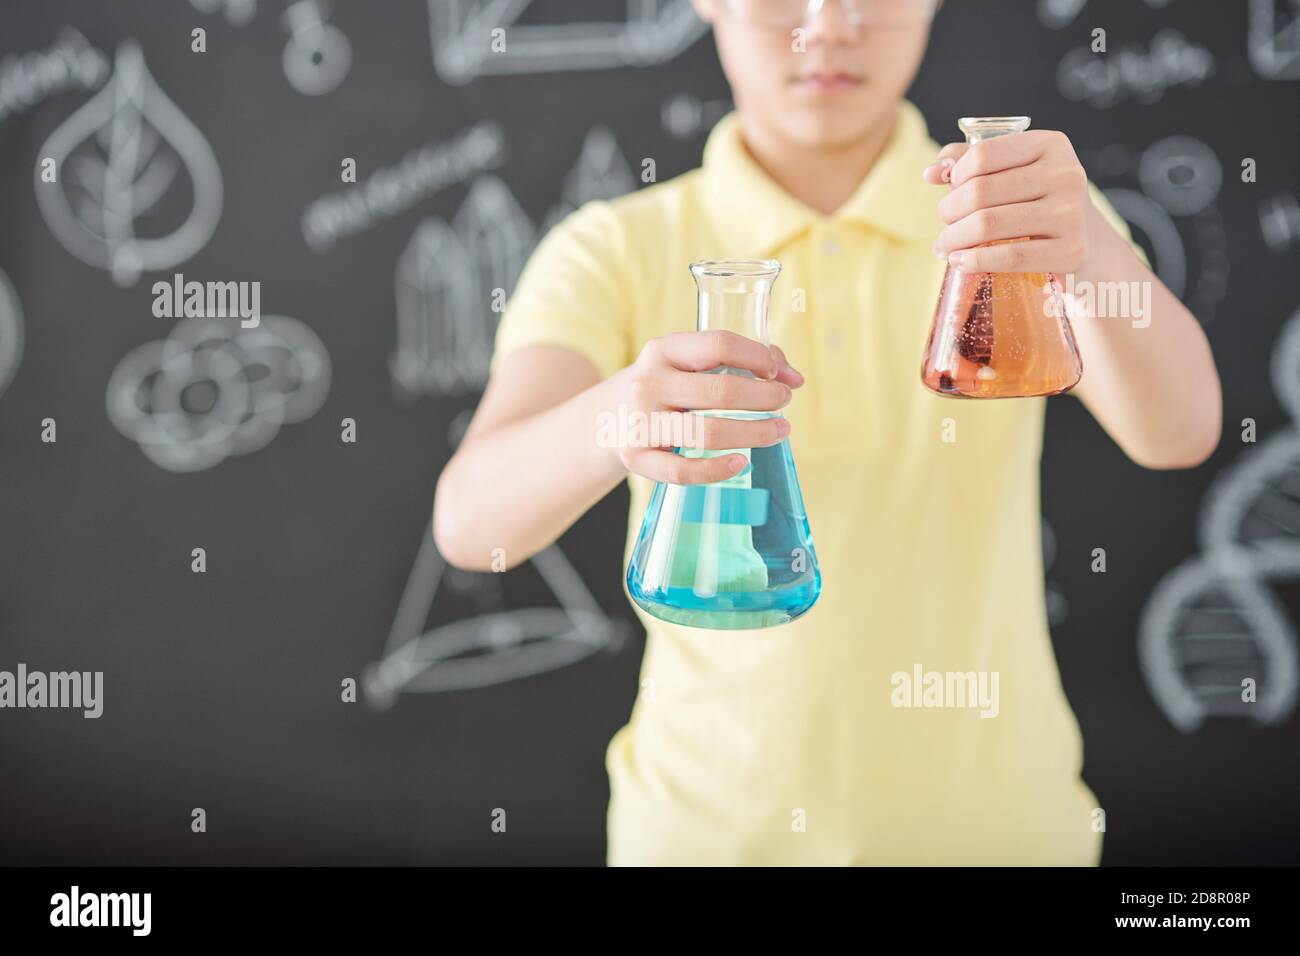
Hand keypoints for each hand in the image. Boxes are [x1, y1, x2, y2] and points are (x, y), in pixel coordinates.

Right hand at [615, 331, 802, 483]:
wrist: (606, 418)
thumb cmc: (666, 387)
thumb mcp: (688, 363)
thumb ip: (740, 360)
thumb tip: (794, 377)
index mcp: (662, 350)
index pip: (718, 344)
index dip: (757, 357)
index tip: (778, 372)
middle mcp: (647, 383)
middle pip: (720, 391)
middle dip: (764, 397)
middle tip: (785, 402)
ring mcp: (639, 422)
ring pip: (707, 432)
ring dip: (754, 432)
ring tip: (779, 431)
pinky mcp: (636, 458)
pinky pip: (682, 471)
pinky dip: (716, 469)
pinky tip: (741, 462)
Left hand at [922, 130, 1095, 274]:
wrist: (1090, 246)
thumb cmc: (1040, 204)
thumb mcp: (1015, 174)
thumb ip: (971, 162)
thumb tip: (931, 173)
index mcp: (1051, 145)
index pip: (984, 154)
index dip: (956, 175)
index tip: (949, 191)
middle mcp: (1066, 174)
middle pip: (981, 191)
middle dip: (949, 211)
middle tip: (944, 225)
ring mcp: (1071, 214)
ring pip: (989, 224)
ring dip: (953, 239)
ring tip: (944, 246)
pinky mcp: (1072, 251)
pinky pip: (1009, 256)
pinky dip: (974, 260)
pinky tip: (960, 262)